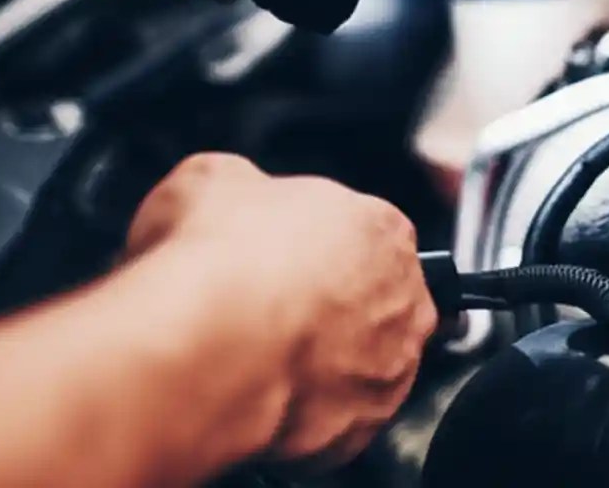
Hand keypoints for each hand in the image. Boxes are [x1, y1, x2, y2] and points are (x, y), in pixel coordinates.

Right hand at [125, 154, 437, 472]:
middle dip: (333, 305)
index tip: (284, 257)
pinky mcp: (364, 428)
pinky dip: (309, 411)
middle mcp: (405, 297)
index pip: (367, 233)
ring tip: (263, 357)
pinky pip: (339, 418)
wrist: (203, 348)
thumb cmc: (216, 261)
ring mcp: (392, 367)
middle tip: (273, 308)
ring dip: (327, 360)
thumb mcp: (212, 179)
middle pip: (379, 298)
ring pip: (367, 362)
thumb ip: (246, 186)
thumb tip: (234, 193)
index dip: (319, 247)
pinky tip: (264, 394)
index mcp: (380, 226)